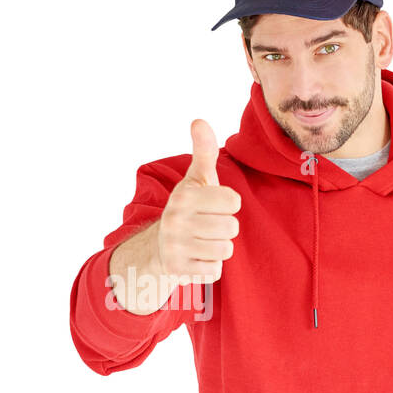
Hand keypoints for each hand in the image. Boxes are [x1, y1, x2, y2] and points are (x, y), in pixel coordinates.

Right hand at [155, 120, 241, 285]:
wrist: (159, 246)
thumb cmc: (189, 208)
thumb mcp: (196, 179)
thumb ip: (203, 151)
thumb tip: (199, 121)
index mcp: (184, 196)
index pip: (233, 203)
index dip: (229, 205)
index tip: (214, 206)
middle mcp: (176, 221)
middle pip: (231, 228)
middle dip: (225, 229)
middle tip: (208, 226)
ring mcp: (175, 247)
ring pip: (225, 251)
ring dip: (219, 248)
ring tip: (203, 241)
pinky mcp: (178, 271)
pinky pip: (215, 271)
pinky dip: (210, 266)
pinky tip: (197, 257)